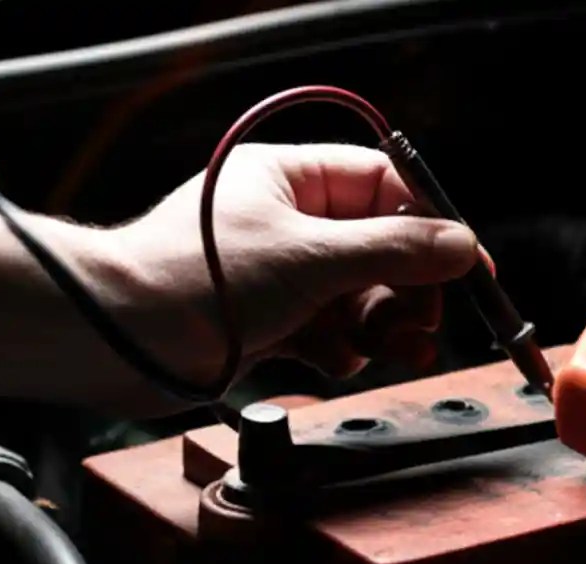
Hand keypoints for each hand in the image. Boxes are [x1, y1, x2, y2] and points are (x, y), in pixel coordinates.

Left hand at [109, 143, 480, 395]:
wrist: (119, 340)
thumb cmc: (194, 279)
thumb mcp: (313, 257)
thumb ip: (395, 251)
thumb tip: (460, 245)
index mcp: (289, 179)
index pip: (381, 187)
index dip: (429, 224)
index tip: (466, 263)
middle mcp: (285, 222)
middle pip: (376, 248)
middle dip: (406, 288)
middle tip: (425, 322)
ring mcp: (276, 274)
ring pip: (355, 296)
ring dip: (381, 325)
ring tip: (396, 349)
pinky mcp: (266, 322)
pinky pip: (327, 332)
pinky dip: (341, 349)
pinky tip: (338, 361)